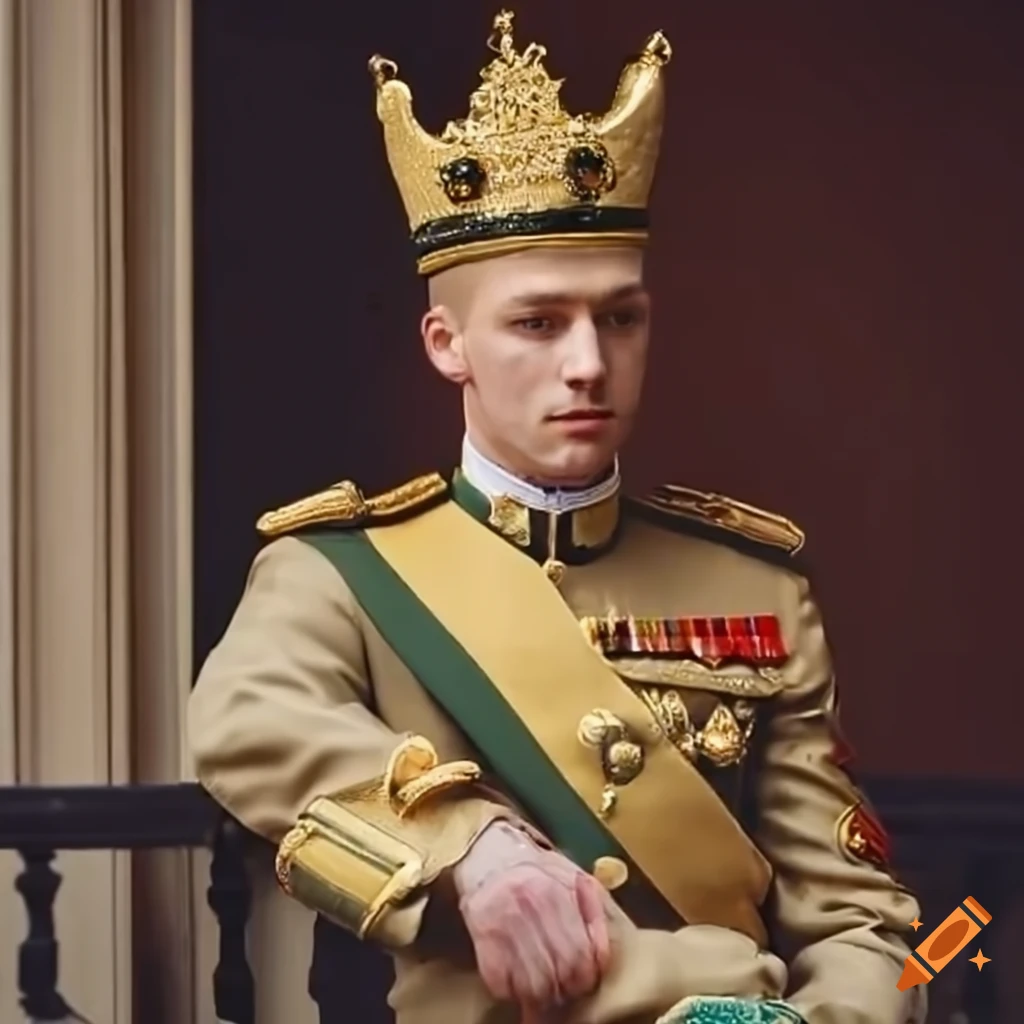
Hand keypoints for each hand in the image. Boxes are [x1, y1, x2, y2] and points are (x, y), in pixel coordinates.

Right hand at [453, 821, 611, 1015]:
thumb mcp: (569, 874)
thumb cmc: (535, 870)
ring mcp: (504, 926)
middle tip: (567, 986)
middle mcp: (530, 909)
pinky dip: (514, 991)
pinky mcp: (483, 941)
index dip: (589, 974)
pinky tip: (519, 980)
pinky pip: (503, 986)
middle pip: (563, 972)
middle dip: (569, 986)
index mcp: (556, 893)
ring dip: (543, 994)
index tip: (586, 978)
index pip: (584, 953)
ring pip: (535, 986)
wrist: (489, 857)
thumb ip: (592, 904)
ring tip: (545, 987)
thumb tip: (603, 945)